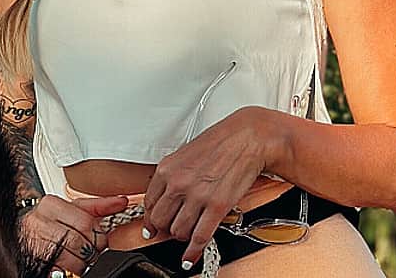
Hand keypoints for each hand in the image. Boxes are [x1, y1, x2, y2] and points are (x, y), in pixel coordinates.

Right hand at [19, 194, 127, 275]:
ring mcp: (34, 243)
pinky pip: (59, 272)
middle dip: (91, 252)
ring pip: (71, 259)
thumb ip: (97, 206)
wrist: (20, 235)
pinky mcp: (34, 262)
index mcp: (51, 205)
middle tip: (91, 253)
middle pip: (79, 242)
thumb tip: (122, 201)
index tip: (98, 241)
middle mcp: (39, 222)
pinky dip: (68, 272)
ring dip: (81, 265)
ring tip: (81, 261)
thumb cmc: (49, 222)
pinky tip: (69, 268)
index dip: (98, 236)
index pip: (86, 223)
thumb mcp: (72, 209)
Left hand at [143, 108, 274, 268]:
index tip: (152, 227)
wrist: (247, 137)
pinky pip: (200, 237)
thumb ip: (173, 176)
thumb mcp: (185, 154)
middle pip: (160, 220)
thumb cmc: (220, 142)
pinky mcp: (217, 207)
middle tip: (172, 229)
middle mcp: (178, 183)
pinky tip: (189, 257)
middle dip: (165, 228)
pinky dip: (193, 252)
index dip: (150, 219)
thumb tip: (165, 198)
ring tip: (187, 233)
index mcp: (167, 169)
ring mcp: (197, 196)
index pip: (148, 203)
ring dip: (181, 237)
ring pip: (178, 231)